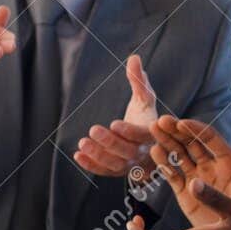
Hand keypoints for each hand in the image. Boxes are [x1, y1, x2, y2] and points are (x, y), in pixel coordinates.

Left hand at [74, 54, 157, 176]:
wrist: (147, 142)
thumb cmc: (145, 117)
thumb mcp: (145, 99)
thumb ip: (139, 81)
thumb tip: (134, 58)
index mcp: (153, 134)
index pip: (143, 136)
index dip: (130, 132)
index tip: (114, 123)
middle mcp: (144, 152)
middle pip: (128, 152)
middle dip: (110, 142)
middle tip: (93, 129)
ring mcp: (131, 164)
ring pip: (115, 164)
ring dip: (98, 155)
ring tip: (83, 142)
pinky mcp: (118, 171)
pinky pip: (105, 171)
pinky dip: (91, 165)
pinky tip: (78, 155)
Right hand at [146, 116, 230, 225]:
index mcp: (229, 162)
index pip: (210, 139)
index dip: (195, 130)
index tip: (181, 123)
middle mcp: (211, 167)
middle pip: (191, 143)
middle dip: (175, 131)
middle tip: (160, 121)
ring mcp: (197, 179)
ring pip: (179, 156)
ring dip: (167, 142)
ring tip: (153, 130)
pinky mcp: (186, 194)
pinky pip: (173, 175)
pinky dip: (163, 164)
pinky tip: (155, 152)